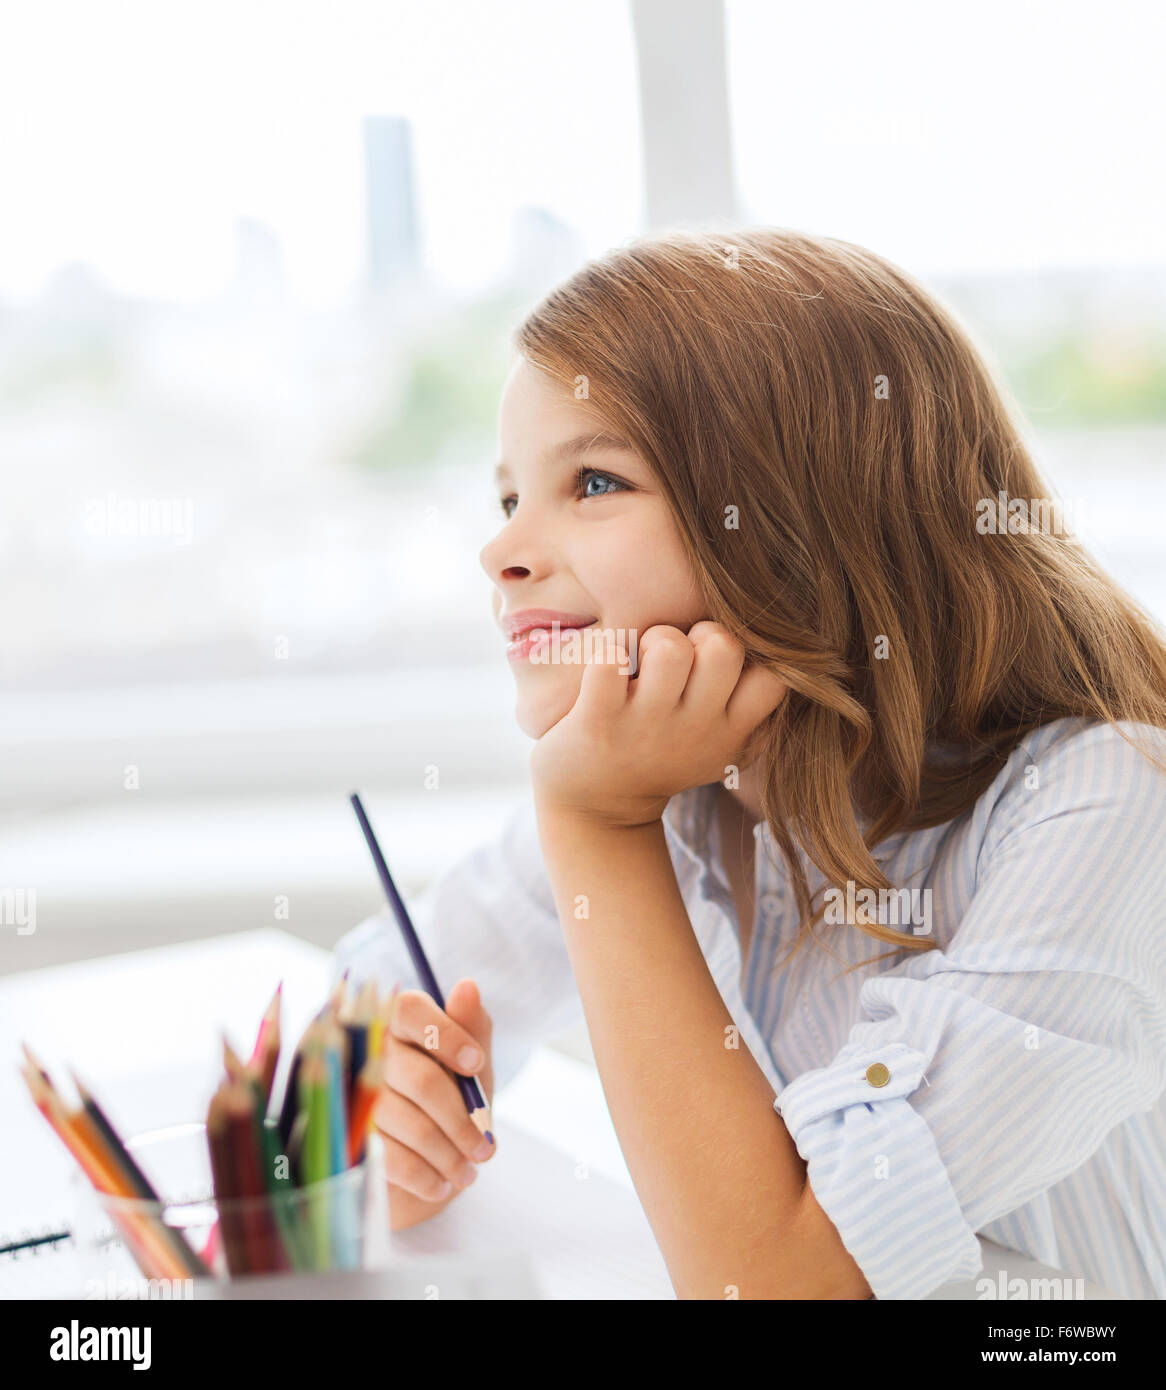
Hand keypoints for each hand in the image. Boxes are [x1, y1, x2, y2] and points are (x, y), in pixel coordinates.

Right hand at [372, 978, 496, 1230]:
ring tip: (467, 1172)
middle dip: (461, 1119)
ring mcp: (353, 1098)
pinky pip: (391, 1158)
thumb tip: (467, 985)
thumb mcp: (472, 1068)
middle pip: (420, 1079)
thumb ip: (473, 1028)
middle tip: (485, 1149)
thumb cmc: (451, 1104)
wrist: (423, 1166)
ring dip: (448, 1154)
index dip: (446, 1034)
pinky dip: (425, 1176)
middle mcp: (369, 1054)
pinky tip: (441, 1184)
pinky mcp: (348, 1140)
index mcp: (398, 1024)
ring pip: (409, 1122)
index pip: (410, 1009)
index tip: (475, 1065)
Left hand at [529, 621, 787, 829]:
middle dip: (700, 633)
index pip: (773, 678)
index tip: (719, 662)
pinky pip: (608, 659)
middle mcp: (693, 728)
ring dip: (651, 639)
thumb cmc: (663, 756)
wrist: (599, 809)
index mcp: (729, 730)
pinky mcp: (598, 722)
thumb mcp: (720, 747)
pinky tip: (605, 671)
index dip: (752, 652)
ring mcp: (645, 725)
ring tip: (639, 662)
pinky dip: (605, 651)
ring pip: (669, 646)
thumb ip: (753, 711)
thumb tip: (792, 663)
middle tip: (675, 655)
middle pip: (724, 646)